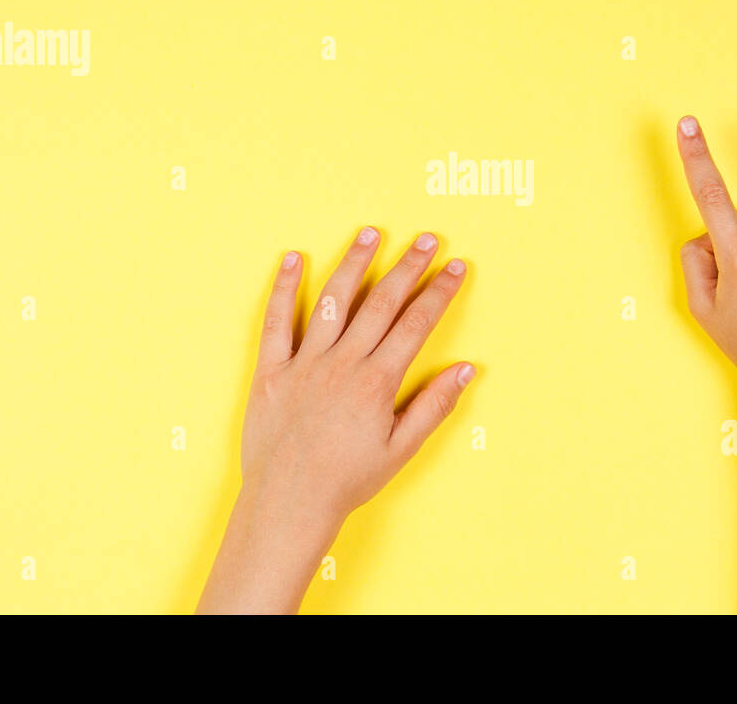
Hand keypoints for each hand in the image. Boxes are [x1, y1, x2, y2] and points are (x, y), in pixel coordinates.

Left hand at [198, 226, 474, 613]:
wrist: (289, 502)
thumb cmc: (347, 480)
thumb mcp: (401, 450)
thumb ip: (433, 406)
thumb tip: (465, 370)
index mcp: (377, 383)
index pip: (415, 324)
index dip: (438, 292)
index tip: (455, 267)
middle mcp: (342, 364)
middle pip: (380, 303)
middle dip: (408, 267)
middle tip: (428, 239)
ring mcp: (304, 364)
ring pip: (333, 301)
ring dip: (354, 263)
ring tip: (371, 233)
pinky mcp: (271, 371)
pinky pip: (276, 321)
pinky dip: (282, 288)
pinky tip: (292, 259)